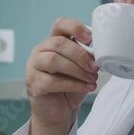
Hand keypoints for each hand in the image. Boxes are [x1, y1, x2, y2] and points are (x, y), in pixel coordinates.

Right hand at [23, 17, 98, 134]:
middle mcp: (40, 51)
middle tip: (94, 67)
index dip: (75, 27)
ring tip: (91, 78)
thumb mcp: (81, 68)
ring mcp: (33, 66)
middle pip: (58, 43)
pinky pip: (53, 81)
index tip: (90, 38)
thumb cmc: (70, 86)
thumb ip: (86, 56)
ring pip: (53, 60)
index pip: (60, 24)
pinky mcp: (34, 83)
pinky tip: (86, 87)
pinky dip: (74, 84)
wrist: (59, 110)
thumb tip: (99, 52)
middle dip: (80, 54)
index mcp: (52, 42)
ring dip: (77, 69)